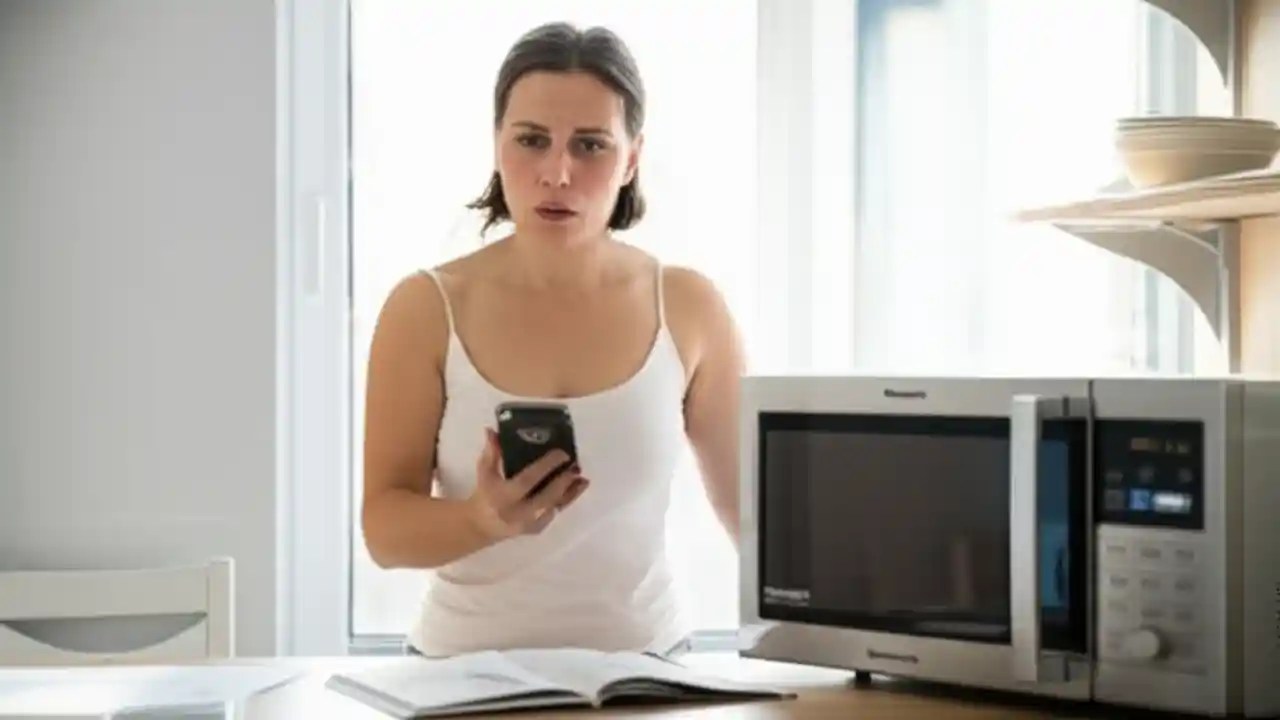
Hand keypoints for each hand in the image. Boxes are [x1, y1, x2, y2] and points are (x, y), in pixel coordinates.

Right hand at [465, 428, 588, 540]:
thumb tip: (492, 430)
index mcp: (503, 497)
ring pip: (554, 507)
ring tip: (582, 479)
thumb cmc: (485, 494)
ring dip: (570, 493)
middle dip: (563, 482)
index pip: (528, 481)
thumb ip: (491, 452)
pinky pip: (554, 514)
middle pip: (546, 497)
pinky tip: (576, 489)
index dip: (546, 467)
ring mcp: (528, 524)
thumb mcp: (485, 472)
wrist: (482, 526)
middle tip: (576, 466)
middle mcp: (517, 513)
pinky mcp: (536, 529)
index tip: (561, 454)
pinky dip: (566, 501)